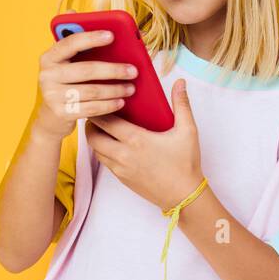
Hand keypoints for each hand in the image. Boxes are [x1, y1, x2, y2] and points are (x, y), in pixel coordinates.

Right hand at [32, 9, 138, 140]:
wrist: (51, 116)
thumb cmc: (65, 82)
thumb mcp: (66, 62)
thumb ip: (73, 40)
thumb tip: (73, 11)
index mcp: (49, 57)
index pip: (70, 43)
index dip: (91, 37)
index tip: (112, 34)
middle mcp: (47, 74)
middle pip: (86, 70)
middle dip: (114, 70)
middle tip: (134, 71)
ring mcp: (52, 95)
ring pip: (92, 91)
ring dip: (115, 89)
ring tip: (131, 88)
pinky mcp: (61, 113)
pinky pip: (91, 108)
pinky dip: (109, 105)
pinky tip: (121, 101)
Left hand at [85, 77, 203, 211]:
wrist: (183, 196)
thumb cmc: (185, 164)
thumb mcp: (188, 131)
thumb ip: (182, 104)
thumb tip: (180, 83)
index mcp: (136, 140)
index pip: (105, 121)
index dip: (99, 109)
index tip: (100, 100)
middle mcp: (123, 154)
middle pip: (92, 136)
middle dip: (91, 123)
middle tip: (97, 112)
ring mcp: (120, 168)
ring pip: (95, 150)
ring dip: (95, 138)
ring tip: (102, 127)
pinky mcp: (122, 178)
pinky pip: (104, 162)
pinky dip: (103, 151)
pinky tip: (112, 144)